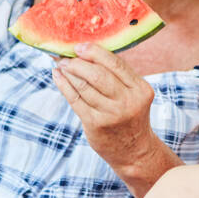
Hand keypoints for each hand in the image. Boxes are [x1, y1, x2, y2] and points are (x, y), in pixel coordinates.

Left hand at [53, 43, 156, 165]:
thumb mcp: (134, 95)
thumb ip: (118, 76)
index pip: (116, 64)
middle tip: (65, 57)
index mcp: (140, 89)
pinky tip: (58, 77)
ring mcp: (111, 114)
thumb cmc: (130, 116)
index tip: (79, 46)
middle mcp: (128, 101)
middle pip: (98, 74)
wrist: (134, 151)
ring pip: (84, 86)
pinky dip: (64, 85)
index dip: (95, 53)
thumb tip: (88, 52)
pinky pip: (75, 99)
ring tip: (60, 65)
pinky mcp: (95, 124)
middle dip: (78, 63)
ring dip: (68, 72)